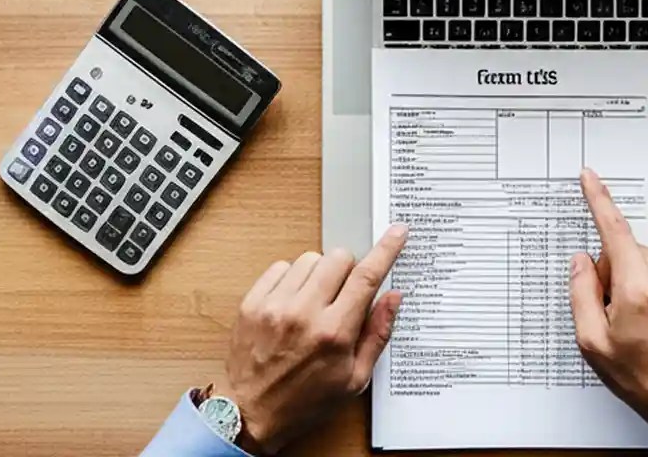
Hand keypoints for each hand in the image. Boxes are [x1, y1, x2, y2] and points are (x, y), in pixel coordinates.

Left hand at [212, 224, 407, 453]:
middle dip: (349, 268)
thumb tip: (393, 297)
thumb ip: (378, 334)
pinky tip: (292, 302)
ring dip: (319, 273)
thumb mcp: (355, 379)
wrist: (250, 414)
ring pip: (310, 258)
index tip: (397, 232)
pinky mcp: (252, 304)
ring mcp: (275, 306)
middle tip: (344, 292)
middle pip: (339, 258)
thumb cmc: (305, 401)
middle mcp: (305, 314)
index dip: (386, 250)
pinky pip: (280, 267)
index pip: (367, 277)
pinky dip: (291, 278)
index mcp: (335, 333)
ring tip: (315, 301)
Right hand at [568, 169, 647, 428]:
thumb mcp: (592, 342)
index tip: (590, 178)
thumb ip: (581, 293)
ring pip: (644, 261)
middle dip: (613, 271)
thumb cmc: (641, 375)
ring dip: (633, 280)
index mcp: (636, 289)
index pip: (614, 231)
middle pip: (626, 250)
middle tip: (612, 311)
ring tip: (637, 321)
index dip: (599, 200)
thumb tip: (581, 261)